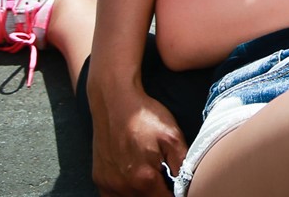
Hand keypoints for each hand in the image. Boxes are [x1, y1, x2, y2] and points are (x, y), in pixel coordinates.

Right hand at [89, 81, 188, 196]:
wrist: (115, 101)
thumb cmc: (144, 116)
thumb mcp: (173, 137)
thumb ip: (184, 166)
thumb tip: (189, 187)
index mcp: (144, 179)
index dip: (174, 195)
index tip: (175, 187)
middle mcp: (123, 186)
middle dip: (158, 193)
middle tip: (163, 178)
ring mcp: (108, 184)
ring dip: (143, 194)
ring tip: (149, 178)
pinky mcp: (99, 180)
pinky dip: (125, 193)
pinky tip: (133, 181)